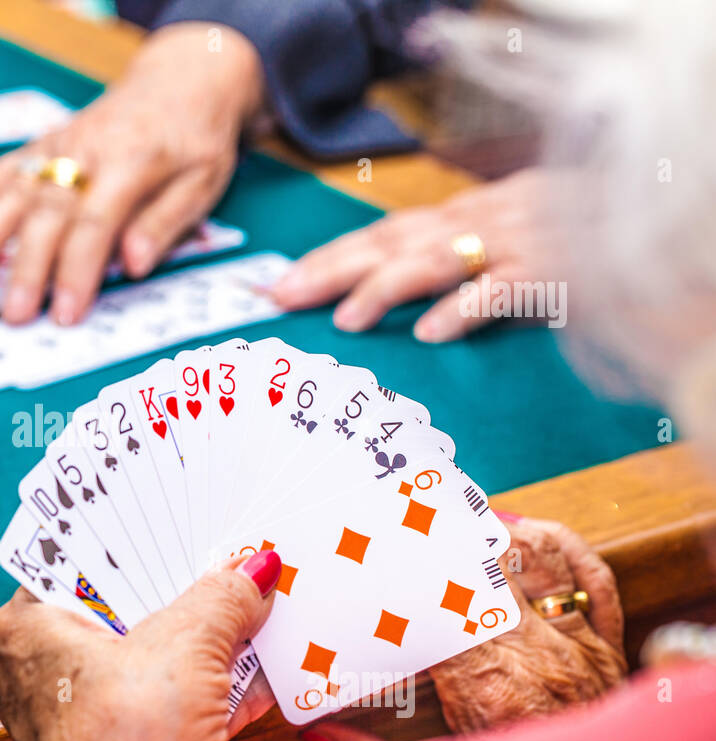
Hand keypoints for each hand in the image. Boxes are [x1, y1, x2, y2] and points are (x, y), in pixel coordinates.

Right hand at [0, 22, 264, 325]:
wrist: (183, 78)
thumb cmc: (196, 138)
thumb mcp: (203, 181)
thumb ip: (166, 222)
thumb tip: (133, 265)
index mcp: (133, 161)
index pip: (96, 224)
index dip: (77, 272)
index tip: (65, 313)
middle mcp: (88, 151)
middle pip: (49, 213)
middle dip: (28, 267)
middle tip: (14, 313)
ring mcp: (61, 145)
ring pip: (18, 191)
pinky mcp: (46, 143)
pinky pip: (6, 167)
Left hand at [0, 551, 281, 740]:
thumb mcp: (179, 651)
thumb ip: (218, 599)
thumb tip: (251, 567)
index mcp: (31, 628)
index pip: (76, 552)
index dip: (127, 523)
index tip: (172, 492)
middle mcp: (58, 663)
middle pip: (130, 595)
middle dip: (183, 571)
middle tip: (229, 529)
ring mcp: (103, 702)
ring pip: (165, 641)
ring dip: (215, 620)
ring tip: (259, 573)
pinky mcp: (145, 735)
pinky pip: (190, 685)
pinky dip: (229, 668)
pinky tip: (273, 638)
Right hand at [231, 515, 625, 740]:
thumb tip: (319, 734)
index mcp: (487, 685)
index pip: (436, 599)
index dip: (405, 568)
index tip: (376, 541)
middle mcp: (538, 654)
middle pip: (484, 564)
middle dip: (442, 534)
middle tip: (407, 509)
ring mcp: (580, 646)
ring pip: (538, 557)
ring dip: (496, 530)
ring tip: (459, 513)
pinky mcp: (610, 650)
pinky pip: (592, 578)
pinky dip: (561, 549)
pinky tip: (531, 534)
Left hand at [271, 169, 562, 341]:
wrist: (653, 216)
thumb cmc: (579, 238)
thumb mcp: (513, 237)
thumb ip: (462, 261)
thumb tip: (404, 302)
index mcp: (473, 214)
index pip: (389, 232)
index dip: (334, 256)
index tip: (281, 284)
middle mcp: (489, 220)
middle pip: (398, 240)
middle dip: (335, 267)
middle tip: (283, 298)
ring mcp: (522, 242)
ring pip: (441, 258)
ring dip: (386, 287)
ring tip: (343, 319)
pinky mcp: (559, 270)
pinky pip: (508, 288)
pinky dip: (467, 307)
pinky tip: (431, 333)